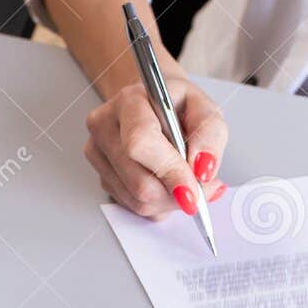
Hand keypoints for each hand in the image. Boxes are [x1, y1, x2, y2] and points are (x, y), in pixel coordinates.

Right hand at [83, 78, 227, 218]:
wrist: (154, 104)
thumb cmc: (177, 106)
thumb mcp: (206, 110)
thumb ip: (210, 136)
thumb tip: (202, 169)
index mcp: (130, 101)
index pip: (141, 143)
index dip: (169, 171)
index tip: (193, 190)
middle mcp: (105, 126)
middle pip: (138, 180)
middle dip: (174, 194)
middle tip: (197, 190)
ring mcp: (97, 153)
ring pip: (136, 199)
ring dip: (167, 201)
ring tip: (181, 181)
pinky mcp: (100, 175)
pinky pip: (130, 205)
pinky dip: (155, 204)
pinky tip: (163, 183)